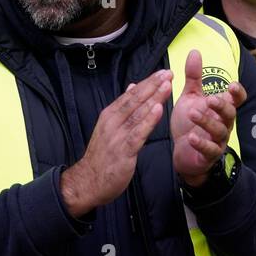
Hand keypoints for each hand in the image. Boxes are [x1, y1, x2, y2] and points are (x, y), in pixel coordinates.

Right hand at [60, 71, 171, 216]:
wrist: (87, 182)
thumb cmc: (101, 156)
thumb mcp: (108, 127)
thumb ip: (122, 108)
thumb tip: (132, 87)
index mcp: (109, 115)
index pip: (131, 95)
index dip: (147, 83)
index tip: (162, 73)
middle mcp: (112, 122)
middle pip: (135, 100)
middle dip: (153, 85)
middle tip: (168, 74)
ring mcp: (117, 136)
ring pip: (138, 113)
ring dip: (153, 98)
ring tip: (166, 86)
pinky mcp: (123, 151)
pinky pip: (138, 133)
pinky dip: (148, 121)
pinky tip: (158, 110)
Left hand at [171, 50, 245, 186]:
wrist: (181, 152)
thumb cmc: (189, 123)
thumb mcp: (190, 97)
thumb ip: (193, 77)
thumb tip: (195, 51)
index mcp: (221, 108)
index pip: (236, 99)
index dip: (237, 93)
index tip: (231, 85)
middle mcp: (223, 123)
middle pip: (230, 113)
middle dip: (222, 106)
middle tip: (210, 99)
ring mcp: (217, 140)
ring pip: (219, 131)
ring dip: (207, 122)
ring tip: (192, 113)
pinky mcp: (209, 156)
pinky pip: (209, 151)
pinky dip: (201, 144)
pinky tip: (192, 137)